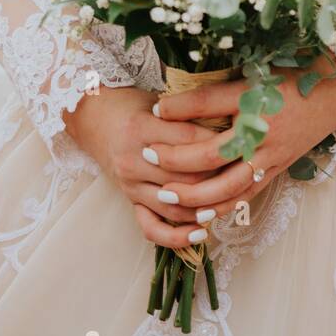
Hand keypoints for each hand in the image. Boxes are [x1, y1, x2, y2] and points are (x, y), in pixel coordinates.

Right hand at [63, 86, 227, 246]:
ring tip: (229, 204)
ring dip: (203, 208)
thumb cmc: (131, 104)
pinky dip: (175, 236)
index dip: (218, 143)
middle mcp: (133, 159)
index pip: (189, 140)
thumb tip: (228, 124)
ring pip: (173, 204)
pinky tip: (199, 234)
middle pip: (184, 176)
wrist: (92, 117)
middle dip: (217, 177)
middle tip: (243, 174)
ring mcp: (130, 184)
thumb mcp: (157, 100)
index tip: (241, 142)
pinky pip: (150, 226)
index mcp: (141, 127)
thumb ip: (186, 113)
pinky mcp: (129, 199)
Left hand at [145, 58, 335, 225]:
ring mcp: (271, 156)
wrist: (334, 95)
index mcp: (256, 99)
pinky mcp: (276, 171)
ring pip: (228, 186)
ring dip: (194, 193)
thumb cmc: (292, 77)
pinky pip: (245, 196)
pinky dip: (221, 208)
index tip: (153, 108)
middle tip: (147, 155)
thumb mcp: (256, 70)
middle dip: (176, 159)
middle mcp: (262, 132)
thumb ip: (220, 85)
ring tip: (166, 194)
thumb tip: (177, 95)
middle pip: (212, 154)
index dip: (178, 107)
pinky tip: (199, 213)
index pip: (209, 103)